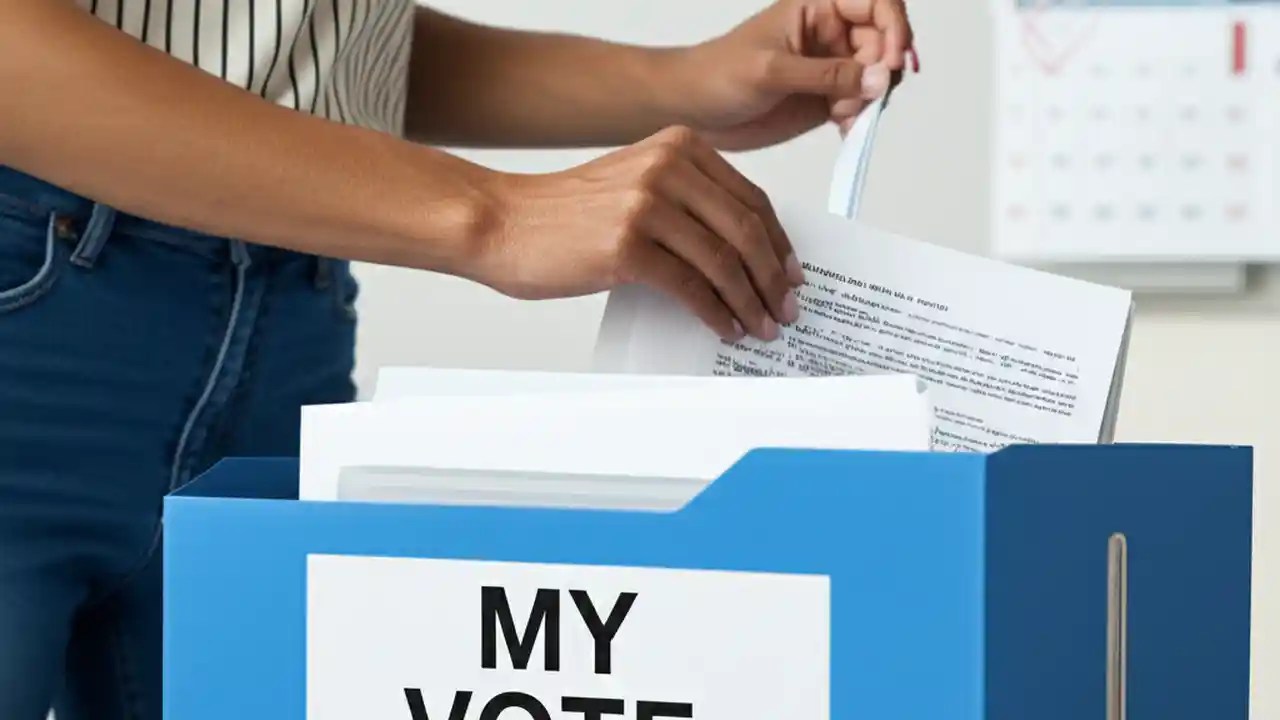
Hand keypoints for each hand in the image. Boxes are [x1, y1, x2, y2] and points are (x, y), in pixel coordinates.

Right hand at [474, 126, 804, 341]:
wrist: (501, 221)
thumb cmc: (562, 212)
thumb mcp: (633, 182)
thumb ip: (685, 200)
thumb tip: (738, 251)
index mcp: (678, 146)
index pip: (751, 198)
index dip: (779, 244)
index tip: (791, 274)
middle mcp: (669, 167)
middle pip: (746, 230)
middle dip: (773, 278)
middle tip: (786, 309)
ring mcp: (648, 204)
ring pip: (724, 261)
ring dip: (750, 302)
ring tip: (761, 326)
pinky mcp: (628, 245)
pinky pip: (691, 287)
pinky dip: (716, 313)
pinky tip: (725, 327)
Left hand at [671, 0, 917, 149]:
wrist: (690, 110)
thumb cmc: (718, 75)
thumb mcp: (771, 70)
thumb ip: (826, 75)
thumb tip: (879, 79)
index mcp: (817, 7)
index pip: (876, 3)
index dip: (895, 26)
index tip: (894, 60)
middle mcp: (829, 34)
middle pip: (883, 42)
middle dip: (883, 71)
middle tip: (865, 99)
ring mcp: (829, 67)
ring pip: (876, 77)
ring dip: (872, 98)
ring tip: (845, 116)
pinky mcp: (824, 99)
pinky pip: (859, 104)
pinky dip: (860, 118)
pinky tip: (845, 129)